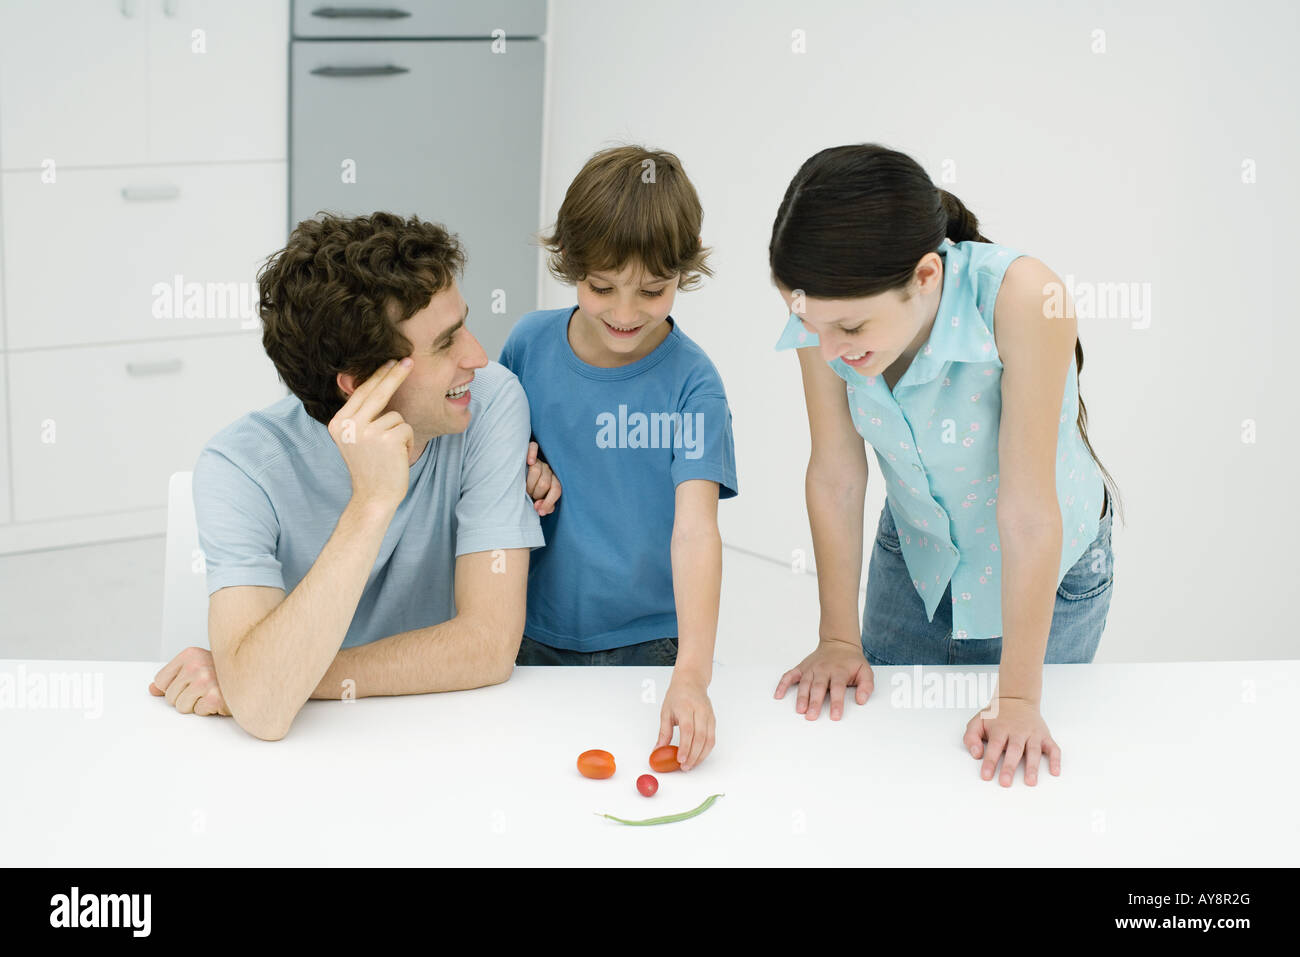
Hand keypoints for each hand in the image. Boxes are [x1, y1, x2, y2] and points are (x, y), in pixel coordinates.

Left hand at [149, 646, 229, 715]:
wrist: (255, 676)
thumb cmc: (225, 674)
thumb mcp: (197, 668)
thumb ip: (173, 678)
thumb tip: (152, 689)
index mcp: (190, 655)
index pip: (161, 681)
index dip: (173, 687)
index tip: (189, 683)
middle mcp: (196, 665)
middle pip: (170, 696)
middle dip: (186, 698)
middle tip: (205, 689)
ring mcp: (205, 681)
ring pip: (181, 707)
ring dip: (197, 705)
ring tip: (212, 694)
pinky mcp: (214, 697)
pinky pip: (198, 712)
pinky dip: (209, 710)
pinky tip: (220, 699)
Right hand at [328, 358, 415, 509]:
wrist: (373, 497)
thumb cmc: (370, 468)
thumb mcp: (356, 439)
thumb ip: (361, 416)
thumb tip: (377, 384)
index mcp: (338, 423)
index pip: (361, 392)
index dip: (378, 376)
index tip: (391, 361)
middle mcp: (348, 425)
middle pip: (377, 392)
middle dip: (395, 374)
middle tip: (408, 360)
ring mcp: (366, 432)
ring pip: (396, 415)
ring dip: (400, 432)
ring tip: (390, 452)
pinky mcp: (386, 439)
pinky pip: (405, 428)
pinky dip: (406, 441)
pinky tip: (397, 457)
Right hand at [525, 441, 560, 515]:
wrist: (514, 472)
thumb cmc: (528, 490)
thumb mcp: (537, 500)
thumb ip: (544, 506)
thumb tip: (540, 509)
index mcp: (553, 481)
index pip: (557, 490)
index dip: (548, 502)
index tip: (540, 511)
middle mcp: (548, 469)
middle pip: (545, 483)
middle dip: (535, 493)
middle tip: (527, 495)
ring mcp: (539, 459)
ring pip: (536, 470)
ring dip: (528, 482)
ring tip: (522, 487)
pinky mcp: (529, 449)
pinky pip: (533, 447)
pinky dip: (532, 454)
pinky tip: (529, 462)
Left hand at [656, 676, 715, 770]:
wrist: (691, 681)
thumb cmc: (677, 695)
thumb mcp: (665, 712)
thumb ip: (663, 732)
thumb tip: (658, 750)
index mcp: (685, 707)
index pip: (687, 730)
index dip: (685, 746)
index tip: (680, 759)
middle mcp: (700, 711)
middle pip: (700, 737)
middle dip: (693, 755)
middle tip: (684, 767)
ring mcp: (708, 715)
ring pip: (709, 740)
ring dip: (701, 755)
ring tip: (691, 765)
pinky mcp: (713, 720)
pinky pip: (712, 738)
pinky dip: (706, 750)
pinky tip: (698, 756)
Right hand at [774, 637, 873, 719]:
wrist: (839, 643)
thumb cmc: (851, 661)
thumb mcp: (865, 671)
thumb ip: (866, 686)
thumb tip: (862, 699)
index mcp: (839, 672)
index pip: (838, 688)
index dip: (836, 703)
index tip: (835, 716)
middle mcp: (824, 670)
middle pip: (818, 687)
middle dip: (815, 702)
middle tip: (812, 716)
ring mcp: (811, 669)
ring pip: (805, 683)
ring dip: (801, 697)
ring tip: (800, 709)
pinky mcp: (802, 668)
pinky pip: (790, 676)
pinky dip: (783, 685)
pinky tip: (778, 695)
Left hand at [963, 696, 1060, 786]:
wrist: (1016, 699)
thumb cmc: (996, 716)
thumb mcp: (977, 722)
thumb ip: (971, 737)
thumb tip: (976, 754)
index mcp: (1000, 729)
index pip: (994, 746)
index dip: (990, 761)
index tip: (986, 776)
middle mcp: (1018, 731)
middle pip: (1014, 750)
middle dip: (1009, 767)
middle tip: (1005, 782)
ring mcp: (1033, 734)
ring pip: (1034, 750)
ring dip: (1032, 766)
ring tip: (1030, 781)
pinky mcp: (1045, 736)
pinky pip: (1053, 748)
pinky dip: (1056, 760)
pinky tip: (1055, 772)